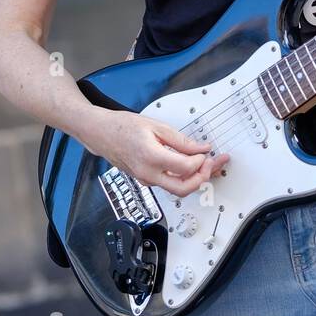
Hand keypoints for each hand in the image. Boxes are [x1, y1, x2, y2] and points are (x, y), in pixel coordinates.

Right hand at [82, 108, 230, 198]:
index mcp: (152, 158)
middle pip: (183, 189)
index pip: (186, 168)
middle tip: (213, 164)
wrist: (102, 133)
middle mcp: (148, 174)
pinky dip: (183, 177)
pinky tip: (190, 165)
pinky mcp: (146, 180)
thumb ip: (181, 140)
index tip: (206, 152)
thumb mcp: (157, 126)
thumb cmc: (124, 127)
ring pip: (176, 189)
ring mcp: (146, 180)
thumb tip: (201, 148)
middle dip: (203, 178)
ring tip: (206, 163)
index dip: (201, 161)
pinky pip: (168, 183)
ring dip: (195, 179)